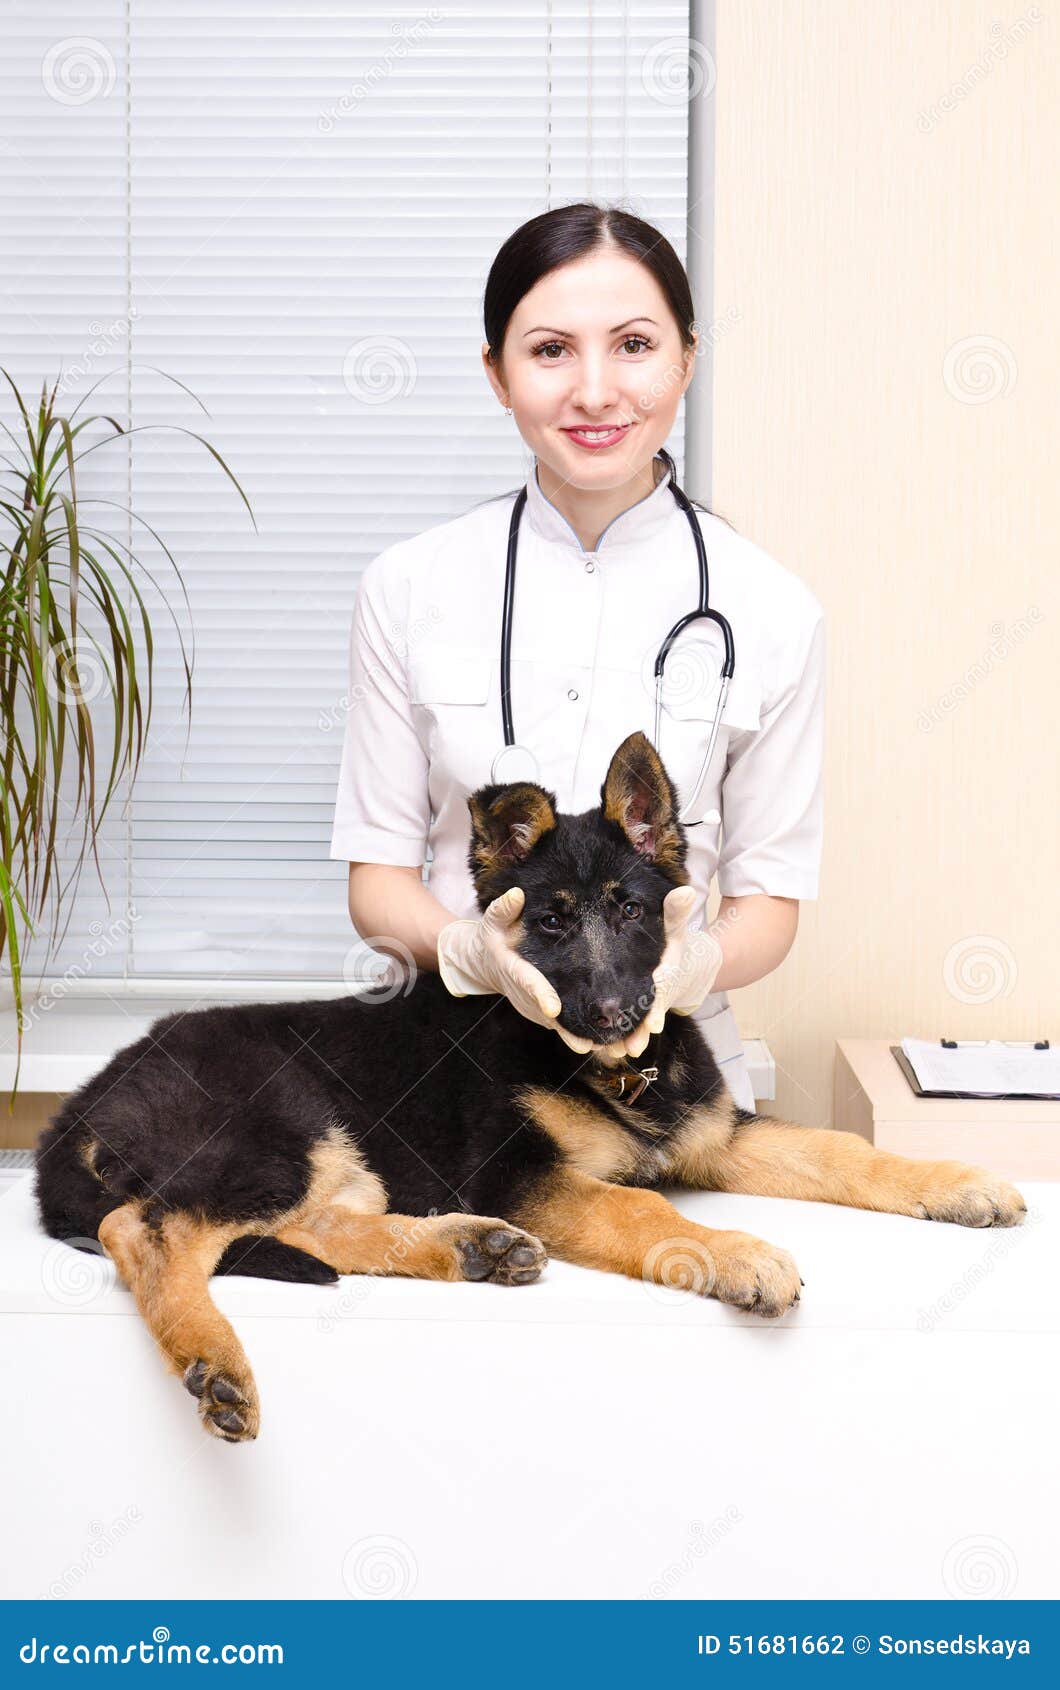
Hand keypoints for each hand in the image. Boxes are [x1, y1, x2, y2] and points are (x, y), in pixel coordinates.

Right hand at [436, 886, 593, 1053]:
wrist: (485, 963)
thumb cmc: (494, 937)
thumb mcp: (494, 920)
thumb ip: (503, 909)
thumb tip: (517, 893)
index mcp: (513, 969)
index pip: (527, 982)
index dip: (540, 995)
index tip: (553, 1008)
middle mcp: (524, 992)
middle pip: (546, 1014)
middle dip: (566, 1030)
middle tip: (589, 1043)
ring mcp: (534, 1005)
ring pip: (558, 1024)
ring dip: (578, 1037)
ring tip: (605, 1047)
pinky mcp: (545, 1011)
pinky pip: (563, 1023)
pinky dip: (580, 1033)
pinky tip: (605, 1041)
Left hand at [620, 885, 723, 1059]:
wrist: (687, 965)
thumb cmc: (674, 943)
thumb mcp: (676, 928)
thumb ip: (676, 912)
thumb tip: (684, 891)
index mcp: (668, 973)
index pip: (663, 991)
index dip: (656, 1007)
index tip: (652, 1025)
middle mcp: (659, 993)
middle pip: (650, 1014)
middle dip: (641, 1032)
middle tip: (631, 1047)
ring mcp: (650, 1004)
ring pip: (641, 1025)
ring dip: (631, 1039)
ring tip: (618, 1053)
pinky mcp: (640, 1010)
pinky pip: (633, 1026)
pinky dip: (624, 1038)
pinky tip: (608, 1050)